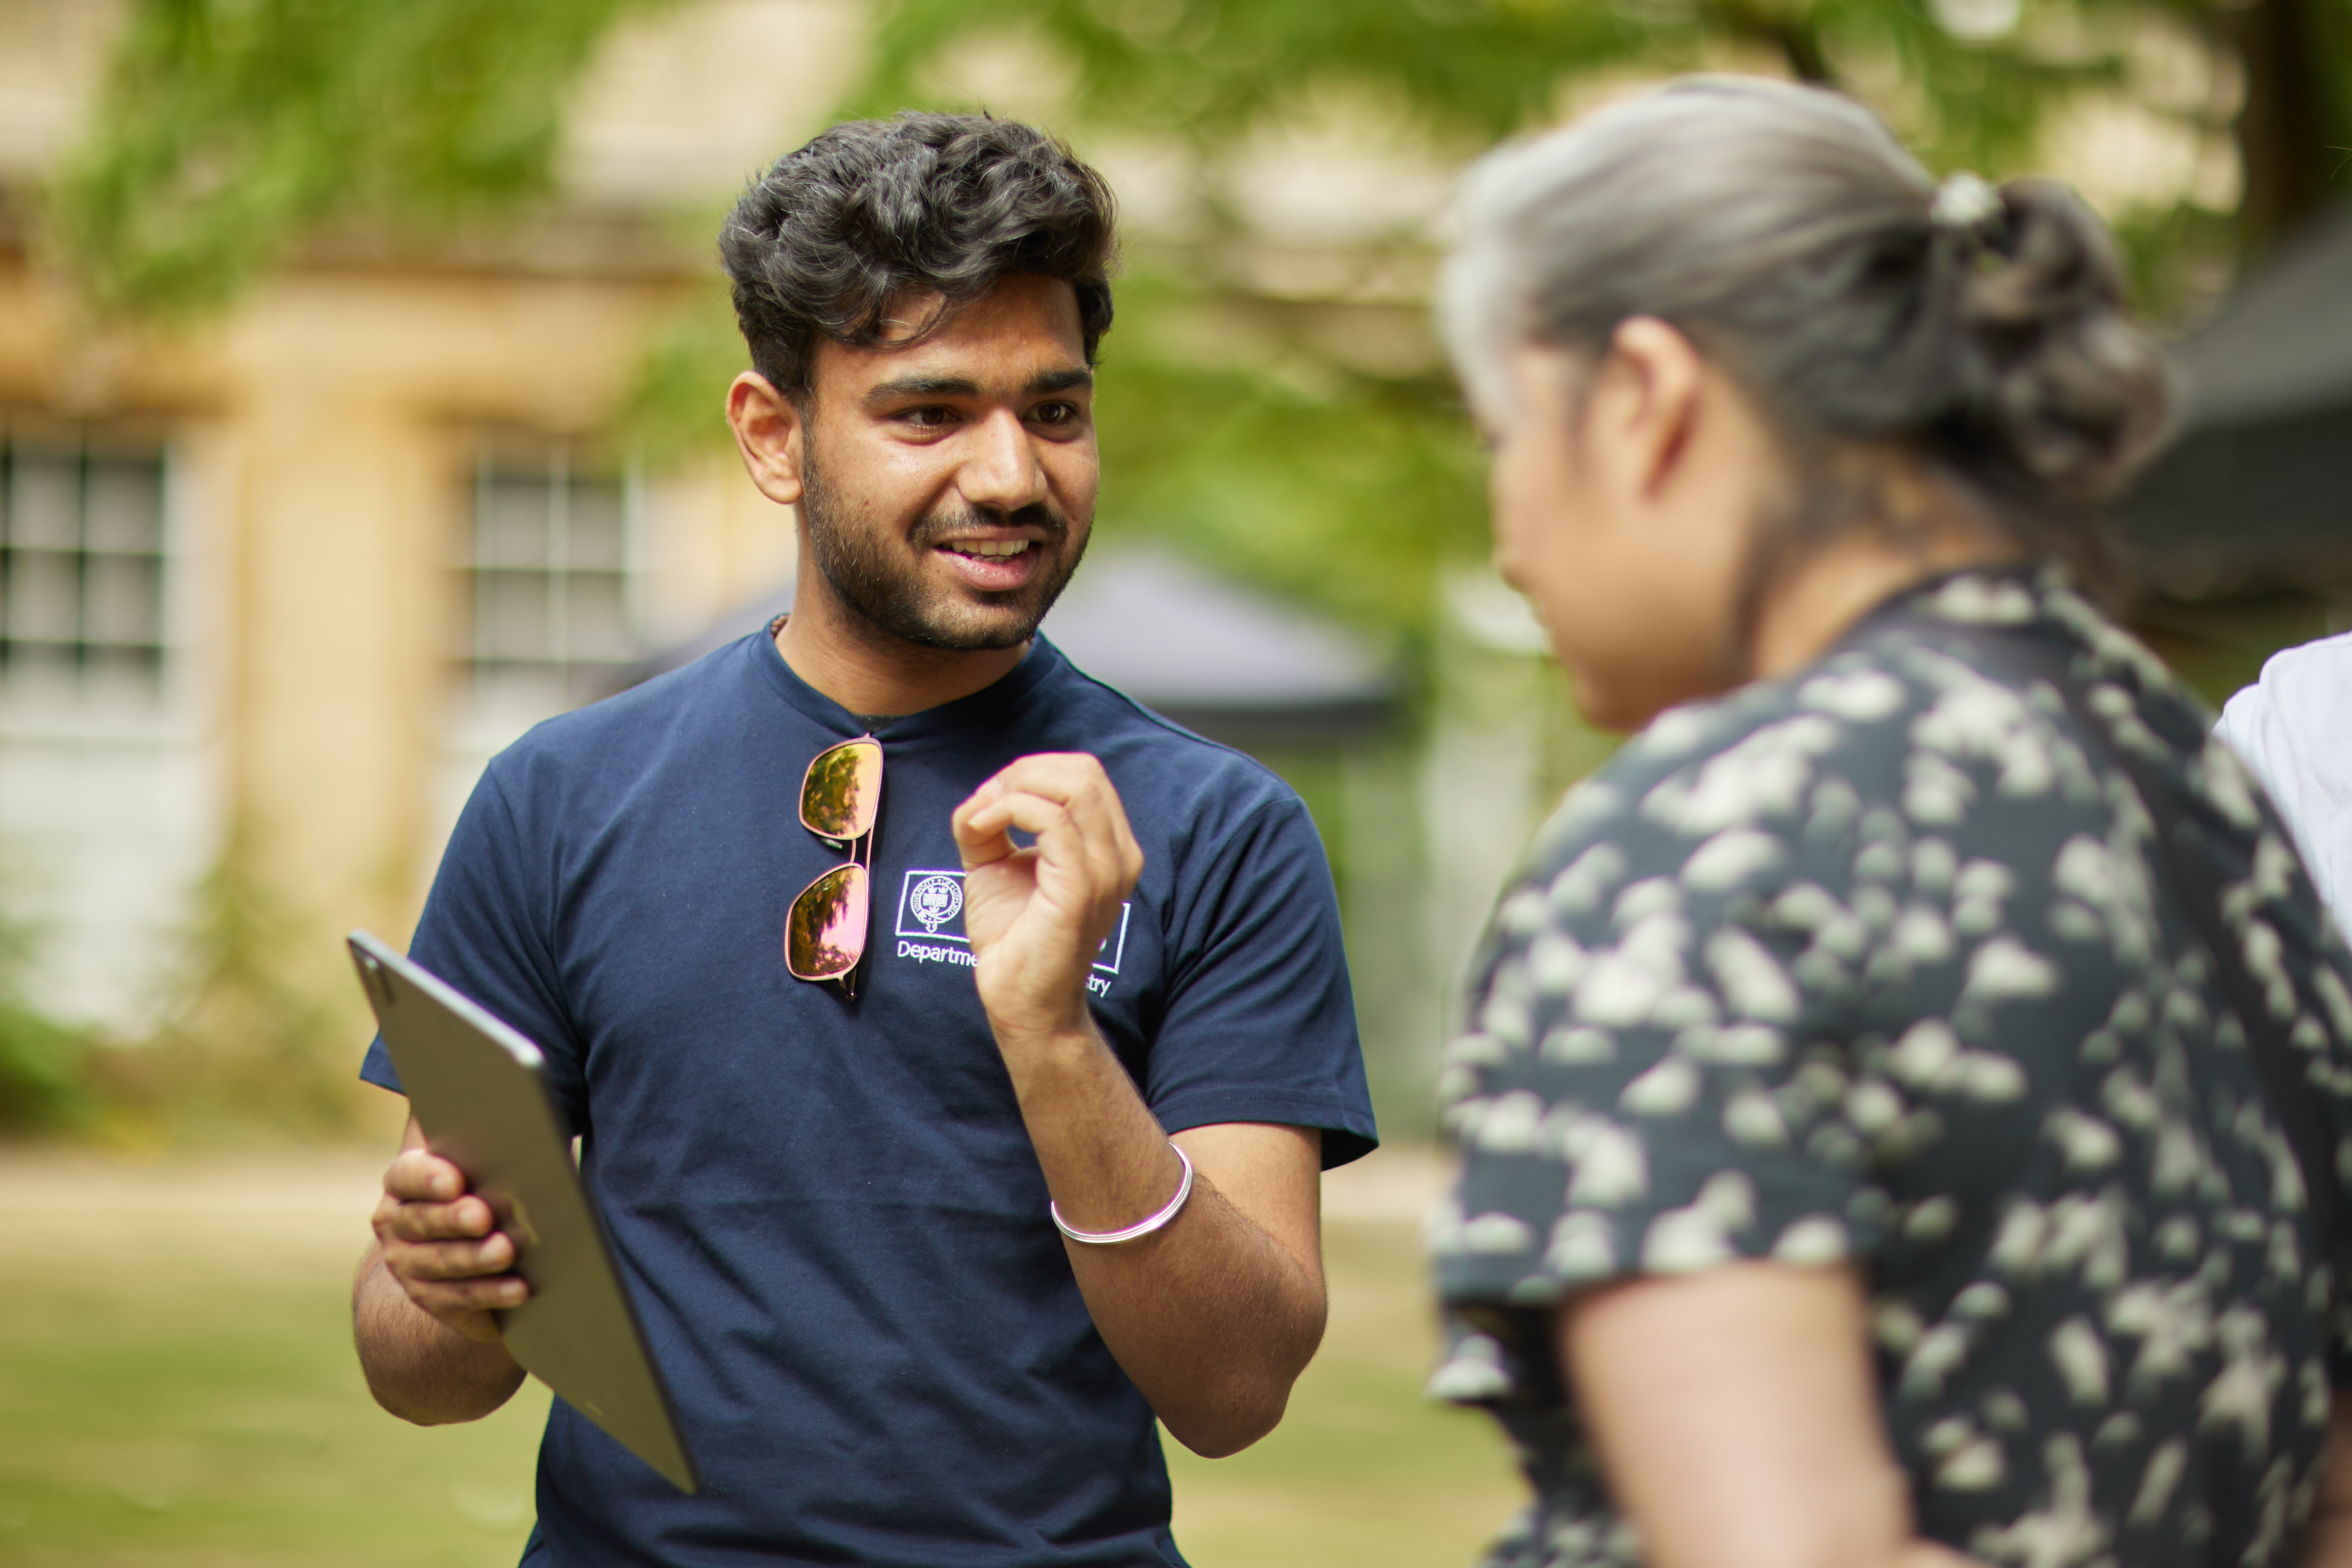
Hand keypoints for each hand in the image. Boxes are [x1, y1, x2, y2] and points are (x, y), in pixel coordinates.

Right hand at [370, 1147, 528, 1345]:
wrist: (467, 1242)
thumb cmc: (483, 1181)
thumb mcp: (477, 1155)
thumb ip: (476, 1132)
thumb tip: (498, 1108)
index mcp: (403, 1180)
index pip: (407, 1174)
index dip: (429, 1177)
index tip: (455, 1179)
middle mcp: (395, 1223)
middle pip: (422, 1221)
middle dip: (454, 1218)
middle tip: (484, 1215)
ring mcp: (408, 1264)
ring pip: (441, 1261)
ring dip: (475, 1258)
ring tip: (507, 1251)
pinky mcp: (431, 1297)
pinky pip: (460, 1297)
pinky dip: (491, 1293)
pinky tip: (519, 1288)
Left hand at [951, 752, 1143, 1038]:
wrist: (1021, 1001)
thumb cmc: (1014, 937)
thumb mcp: (998, 864)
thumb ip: (992, 822)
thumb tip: (980, 796)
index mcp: (1108, 846)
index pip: (1084, 773)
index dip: (1032, 771)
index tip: (992, 801)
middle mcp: (1119, 854)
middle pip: (1084, 770)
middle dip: (1024, 773)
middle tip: (986, 805)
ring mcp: (1106, 870)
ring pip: (1074, 785)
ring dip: (1014, 789)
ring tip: (982, 819)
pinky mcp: (1082, 887)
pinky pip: (1052, 820)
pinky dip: (1008, 809)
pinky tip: (981, 829)